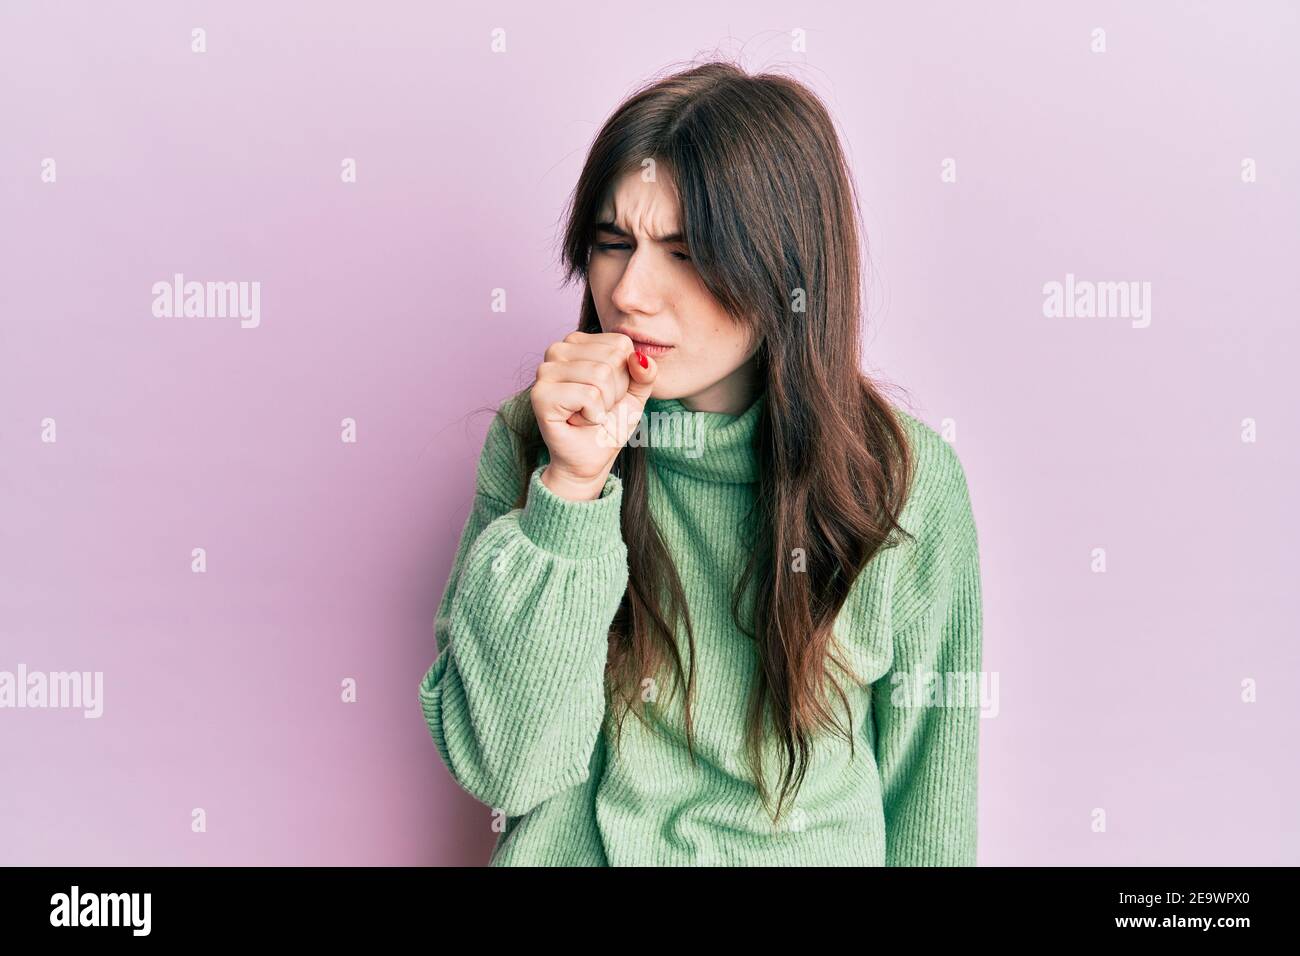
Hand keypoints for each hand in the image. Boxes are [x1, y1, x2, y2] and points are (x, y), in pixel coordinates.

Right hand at [530, 331, 658, 499]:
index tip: (607, 394)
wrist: (590, 459)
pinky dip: (592, 416)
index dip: (625, 376)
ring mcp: (545, 370)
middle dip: (614, 392)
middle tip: (596, 408)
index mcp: (578, 342)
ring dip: (603, 405)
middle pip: (612, 359)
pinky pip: (588, 395)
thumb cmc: (608, 423)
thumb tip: (639, 357)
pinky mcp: (540, 393)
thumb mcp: (635, 394)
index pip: (621, 344)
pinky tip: (577, 421)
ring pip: (600, 375)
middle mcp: (558, 349)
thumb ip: (644, 373)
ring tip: (586, 414)